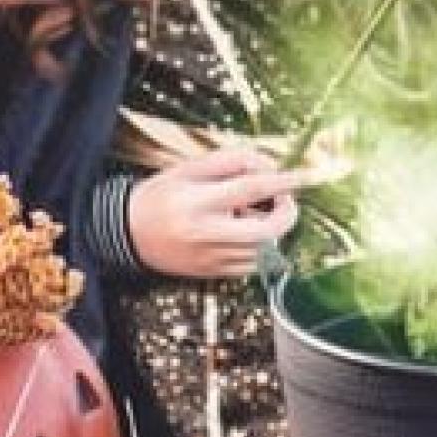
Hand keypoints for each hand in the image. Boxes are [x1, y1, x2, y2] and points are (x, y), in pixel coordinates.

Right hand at [127, 145, 339, 279]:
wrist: (125, 233)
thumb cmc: (160, 196)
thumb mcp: (189, 169)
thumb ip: (231, 162)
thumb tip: (269, 165)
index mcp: (198, 202)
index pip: (252, 189)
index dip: (286, 181)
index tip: (311, 174)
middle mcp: (206, 234)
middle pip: (266, 230)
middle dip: (287, 213)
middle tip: (284, 199)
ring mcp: (211, 258)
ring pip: (264, 249)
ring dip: (272, 229)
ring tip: (252, 214)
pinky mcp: (213, 274)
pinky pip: (253, 265)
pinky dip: (260, 247)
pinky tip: (244, 232)